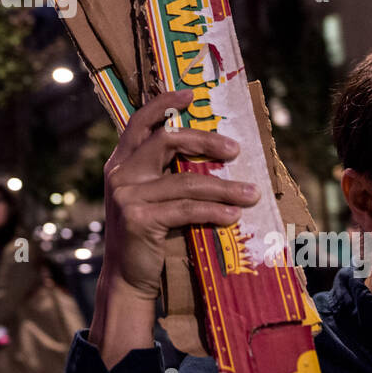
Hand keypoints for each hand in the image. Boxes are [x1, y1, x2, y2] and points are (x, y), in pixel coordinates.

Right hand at [91, 89, 258, 368]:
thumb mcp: (149, 195)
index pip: (140, 122)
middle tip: (235, 149)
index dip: (165, 104)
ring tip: (251, 193)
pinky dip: (214, 211)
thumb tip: (212, 152)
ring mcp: (127, 196)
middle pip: (166, 141)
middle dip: (205, 141)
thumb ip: (164, 172)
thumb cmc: (147, 233)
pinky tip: (233, 216)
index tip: (192, 95)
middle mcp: (120, 173)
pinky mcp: (138, 219)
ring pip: (185, 181)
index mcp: (121, 162)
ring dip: (224, 187)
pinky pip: (186, 209)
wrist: (127, 277)